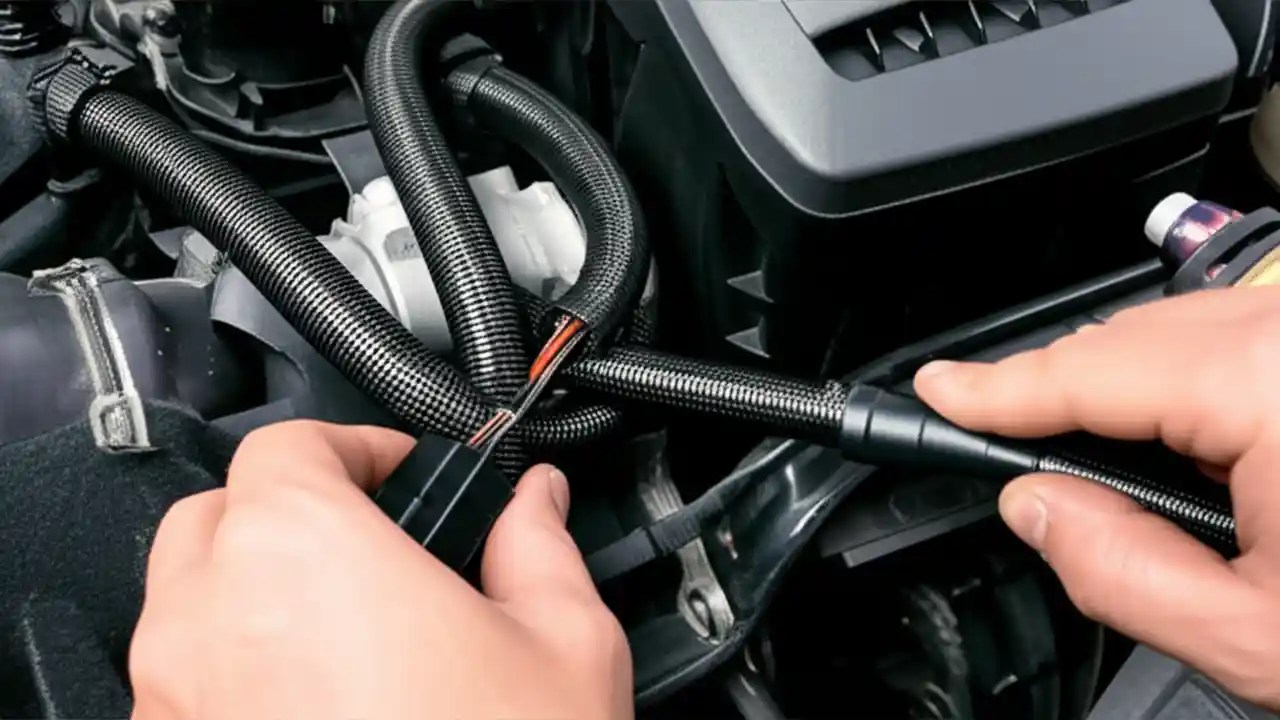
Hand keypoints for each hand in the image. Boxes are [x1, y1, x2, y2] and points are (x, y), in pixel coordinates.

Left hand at [129, 421, 630, 719]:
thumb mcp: (563, 646)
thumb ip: (540, 548)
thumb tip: (536, 506)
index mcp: (304, 552)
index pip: (293, 445)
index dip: (359, 446)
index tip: (404, 473)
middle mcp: (213, 622)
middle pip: (224, 516)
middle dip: (296, 512)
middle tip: (378, 544)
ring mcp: (179, 704)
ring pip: (193, 607)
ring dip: (262, 595)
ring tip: (359, 635)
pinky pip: (190, 690)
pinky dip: (242, 674)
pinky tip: (332, 708)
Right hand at [914, 286, 1279, 707]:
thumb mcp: (1256, 636)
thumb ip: (1121, 568)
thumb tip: (1037, 507)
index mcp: (1274, 386)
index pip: (1090, 371)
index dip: (997, 388)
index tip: (939, 392)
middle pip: (1129, 337)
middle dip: (1056, 391)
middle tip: (994, 435)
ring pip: (1182, 331)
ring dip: (1123, 388)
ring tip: (1090, 458)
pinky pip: (1238, 339)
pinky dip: (1188, 381)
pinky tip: (1180, 439)